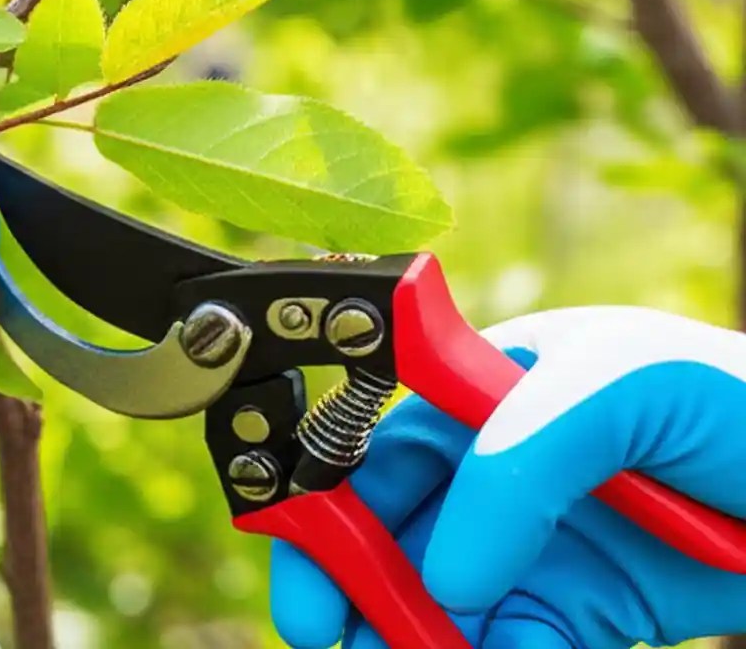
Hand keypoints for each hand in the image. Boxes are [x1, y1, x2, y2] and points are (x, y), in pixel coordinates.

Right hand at [271, 307, 745, 647]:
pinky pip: (508, 645)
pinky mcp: (579, 610)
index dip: (324, 507)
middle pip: (389, 536)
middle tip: (342, 638)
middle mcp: (494, 471)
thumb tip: (447, 573)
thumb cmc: (734, 400)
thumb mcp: (616, 387)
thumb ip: (516, 462)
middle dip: (356, 590)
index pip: (371, 446)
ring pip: (437, 604)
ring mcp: (533, 545)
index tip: (307, 570)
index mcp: (480, 392)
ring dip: (416, 637)